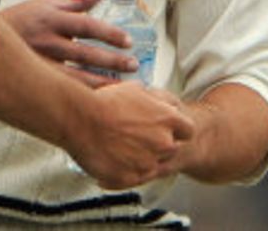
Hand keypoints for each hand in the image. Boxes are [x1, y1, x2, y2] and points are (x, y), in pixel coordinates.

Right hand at [0, 0, 136, 86]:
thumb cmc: (20, 20)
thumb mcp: (46, 4)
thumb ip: (77, 0)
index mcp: (51, 20)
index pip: (86, 26)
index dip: (108, 34)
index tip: (127, 41)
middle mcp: (47, 42)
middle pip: (85, 54)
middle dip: (111, 61)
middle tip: (132, 64)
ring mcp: (41, 64)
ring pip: (76, 77)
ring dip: (101, 82)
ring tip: (123, 86)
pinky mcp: (36, 80)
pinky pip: (64, 90)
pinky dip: (83, 95)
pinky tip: (98, 100)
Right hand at [65, 82, 194, 189]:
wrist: (79, 118)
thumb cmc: (103, 101)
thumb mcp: (134, 89)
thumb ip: (154, 98)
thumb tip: (158, 100)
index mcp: (168, 119)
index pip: (188, 130)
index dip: (176, 130)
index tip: (165, 130)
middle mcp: (163, 143)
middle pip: (171, 149)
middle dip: (157, 145)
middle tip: (136, 138)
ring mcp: (148, 162)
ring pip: (152, 166)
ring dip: (141, 159)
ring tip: (119, 148)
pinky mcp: (131, 178)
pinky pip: (134, 178)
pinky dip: (124, 170)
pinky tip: (110, 159)